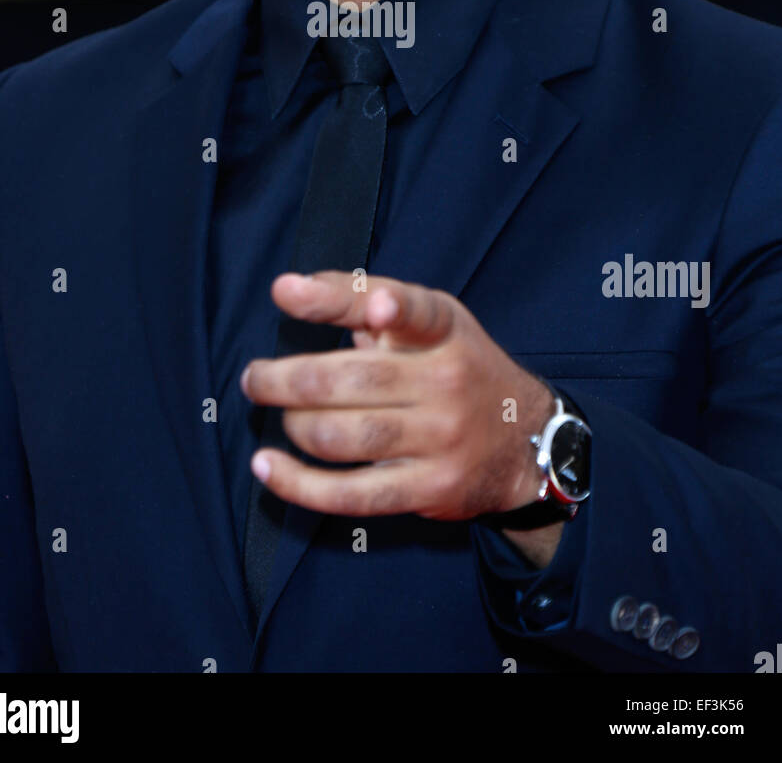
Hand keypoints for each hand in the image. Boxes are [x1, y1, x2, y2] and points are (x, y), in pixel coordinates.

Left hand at [240, 270, 556, 529]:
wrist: (527, 440)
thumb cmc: (458, 366)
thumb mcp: (430, 318)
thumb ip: (363, 297)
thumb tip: (289, 288)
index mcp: (444, 328)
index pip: (397, 307)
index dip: (344, 299)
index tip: (288, 292)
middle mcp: (446, 379)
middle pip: (351, 379)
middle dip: (285, 379)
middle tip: (254, 378)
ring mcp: (440, 437)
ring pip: (344, 435)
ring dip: (293, 426)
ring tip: (276, 415)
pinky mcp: (430, 488)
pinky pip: (352, 494)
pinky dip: (300, 484)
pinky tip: (268, 467)